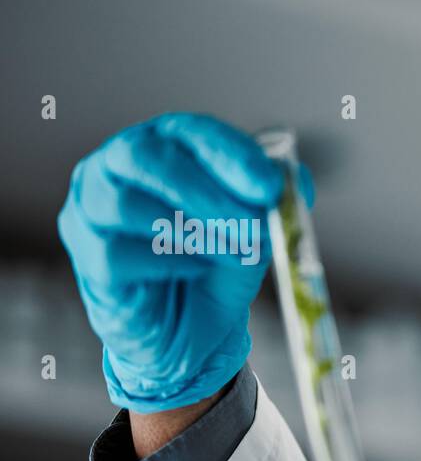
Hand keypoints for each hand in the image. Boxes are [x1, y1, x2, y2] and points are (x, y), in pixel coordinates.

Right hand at [58, 112, 312, 412]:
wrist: (197, 329)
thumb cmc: (219, 266)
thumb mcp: (258, 230)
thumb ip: (274, 202)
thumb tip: (293, 182)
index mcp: (165, 145)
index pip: (189, 132)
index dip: (231, 156)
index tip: (270, 187)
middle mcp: (119, 166)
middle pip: (145, 157)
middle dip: (205, 192)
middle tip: (251, 224)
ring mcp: (93, 209)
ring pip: (126, 204)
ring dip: (190, 231)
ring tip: (232, 253)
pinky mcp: (88, 256)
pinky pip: (115, 252)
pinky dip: (164, 261)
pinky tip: (196, 268)